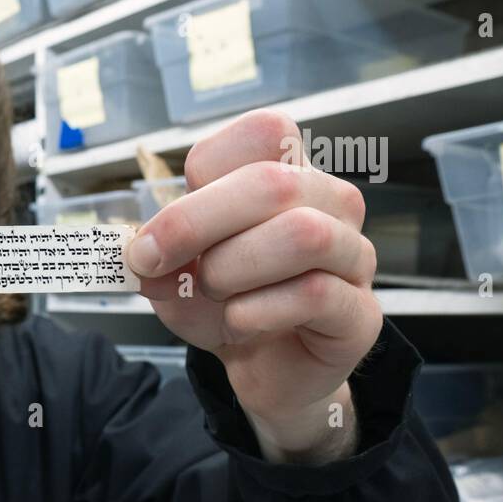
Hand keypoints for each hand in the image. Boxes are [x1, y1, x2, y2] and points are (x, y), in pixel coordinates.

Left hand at [127, 110, 381, 463]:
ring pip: (303, 234)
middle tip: (156, 263)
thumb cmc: (228, 302)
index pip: (264, 133)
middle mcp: (330, 204)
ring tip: (214, 294)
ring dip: (233, 269)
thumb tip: (142, 252)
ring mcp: (353, 255)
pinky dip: (257, 310)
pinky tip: (239, 321)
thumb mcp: (175, 273)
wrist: (264, 368)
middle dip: (194, 224)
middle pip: (273, 181)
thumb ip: (158, 256)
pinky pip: (315, 294)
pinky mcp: (360, 312)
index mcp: (288, 174)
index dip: (201, 176)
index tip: (155, 231)